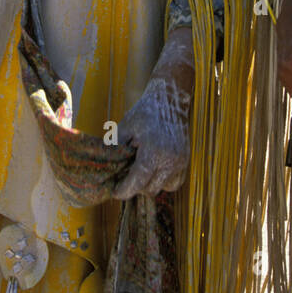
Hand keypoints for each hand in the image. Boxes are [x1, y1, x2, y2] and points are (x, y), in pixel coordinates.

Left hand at [112, 78, 191, 199]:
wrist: (169, 100)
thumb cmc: (145, 112)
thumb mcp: (125, 128)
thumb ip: (116, 150)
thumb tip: (105, 169)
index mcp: (153, 152)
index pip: (137, 183)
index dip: (124, 191)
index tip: (115, 192)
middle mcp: (170, 160)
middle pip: (150, 189)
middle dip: (136, 187)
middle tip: (125, 178)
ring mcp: (180, 161)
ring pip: (164, 188)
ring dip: (151, 184)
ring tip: (141, 172)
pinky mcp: (186, 160)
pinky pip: (175, 182)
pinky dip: (164, 181)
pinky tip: (155, 169)